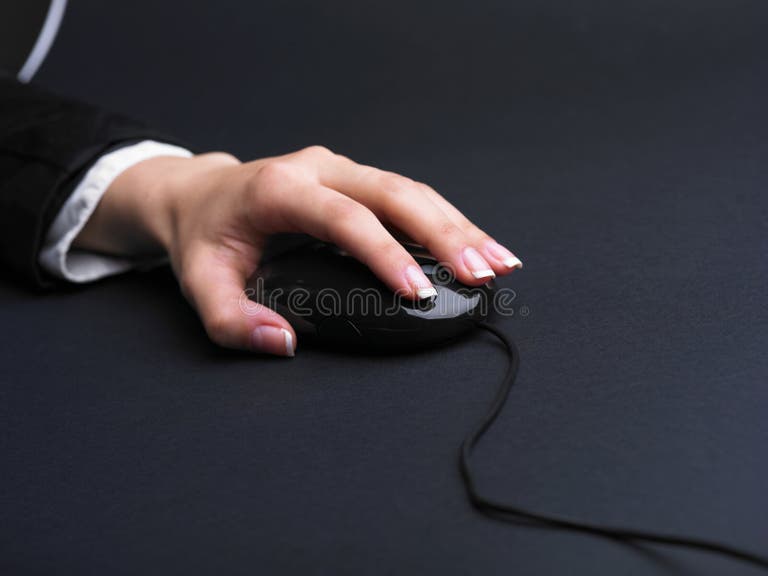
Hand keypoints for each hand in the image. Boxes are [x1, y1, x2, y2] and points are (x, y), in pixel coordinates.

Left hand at [74, 146, 521, 355]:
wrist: (201, 194)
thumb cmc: (204, 238)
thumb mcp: (201, 284)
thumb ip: (233, 321)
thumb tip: (284, 343)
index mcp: (279, 189)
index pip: (345, 218)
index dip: (387, 254)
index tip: (419, 293)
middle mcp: (318, 168)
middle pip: (395, 193)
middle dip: (446, 234)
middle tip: (484, 274)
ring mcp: (341, 169)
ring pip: (411, 190)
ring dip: (458, 226)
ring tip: (497, 263)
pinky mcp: (355, 178)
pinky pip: (408, 194)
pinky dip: (446, 219)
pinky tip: (475, 244)